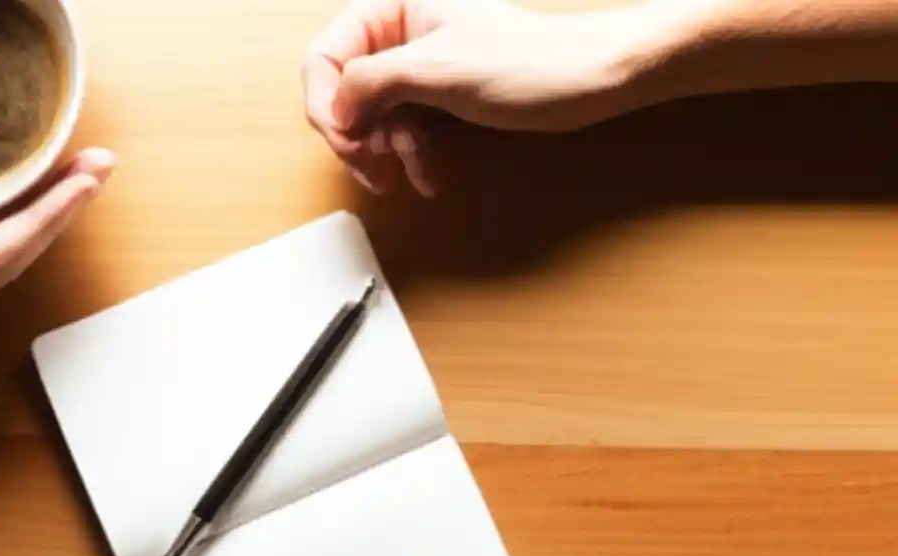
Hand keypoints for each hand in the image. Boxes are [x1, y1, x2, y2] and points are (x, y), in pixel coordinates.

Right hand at [303, 0, 671, 195]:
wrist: (592, 81)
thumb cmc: (532, 61)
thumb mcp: (437, 69)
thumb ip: (373, 81)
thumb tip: (336, 105)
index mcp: (396, 7)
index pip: (328, 53)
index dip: (326, 100)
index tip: (342, 137)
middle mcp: (403, 33)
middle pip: (345, 89)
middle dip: (355, 133)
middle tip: (369, 165)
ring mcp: (421, 66)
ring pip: (373, 117)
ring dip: (383, 152)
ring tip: (401, 174)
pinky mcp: (440, 96)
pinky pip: (404, 131)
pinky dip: (412, 157)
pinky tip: (428, 176)